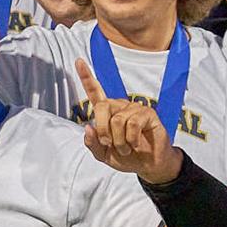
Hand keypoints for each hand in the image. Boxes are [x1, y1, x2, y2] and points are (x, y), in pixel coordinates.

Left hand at [76, 58, 181, 182]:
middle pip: (102, 106)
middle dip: (102, 129)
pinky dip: (131, 140)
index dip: (86, 76)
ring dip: (119, 141)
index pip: (95, 91)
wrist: (148, 166)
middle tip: (109, 144)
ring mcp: (134, 108)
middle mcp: (120, 106)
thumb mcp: (103, 154)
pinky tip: (136, 144)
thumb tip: (88, 128)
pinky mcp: (148, 114)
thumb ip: (92, 143)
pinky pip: (133, 123)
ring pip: (117, 120)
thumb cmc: (127, 156)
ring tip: (126, 148)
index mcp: (107, 113)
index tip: (78, 61)